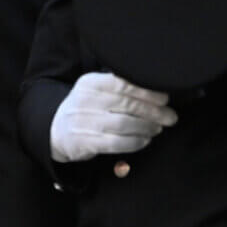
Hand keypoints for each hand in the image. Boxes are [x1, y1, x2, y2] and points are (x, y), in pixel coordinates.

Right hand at [49, 71, 177, 163]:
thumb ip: (118, 86)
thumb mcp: (94, 90)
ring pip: (124, 124)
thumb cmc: (85, 108)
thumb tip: (156, 89)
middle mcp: (84, 100)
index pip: (122, 84)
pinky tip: (145, 139)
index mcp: (89, 83)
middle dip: (154, 111)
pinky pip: (117, 142)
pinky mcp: (85, 142)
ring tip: (158, 127)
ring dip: (147, 127)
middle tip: (170, 116)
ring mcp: (83, 122)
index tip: (165, 98)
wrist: (57, 130)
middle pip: (127, 104)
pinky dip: (136, 142)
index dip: (147, 91)